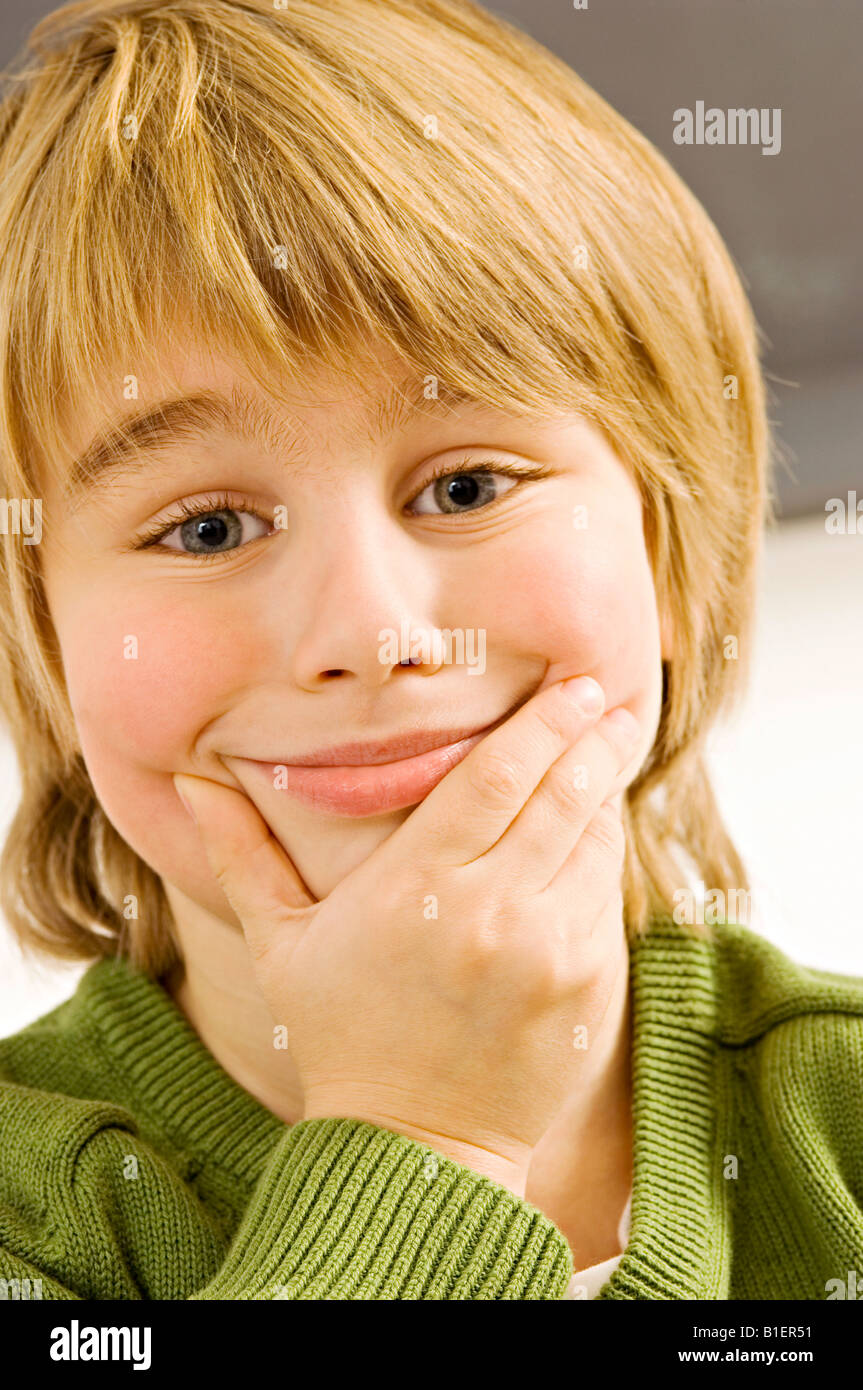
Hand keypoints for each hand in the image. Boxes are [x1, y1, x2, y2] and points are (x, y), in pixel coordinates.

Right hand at [173, 679, 639, 1195]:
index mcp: (417, 889)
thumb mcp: (280, 944)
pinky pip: (606, 899)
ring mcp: (549, 952)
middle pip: (559, 794)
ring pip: (594, 842)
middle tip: (606, 697)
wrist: (413, 1149)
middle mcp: (492, 913)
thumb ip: (242, 856)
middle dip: (589, 738)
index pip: (496, 776)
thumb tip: (193, 782)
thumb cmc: (341, 1035)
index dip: (541, 722)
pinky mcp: (588, 987)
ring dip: (600, 793)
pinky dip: (601, 860)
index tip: (572, 686)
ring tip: (603, 752)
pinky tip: (592, 837)